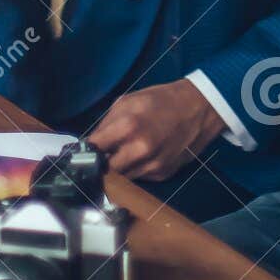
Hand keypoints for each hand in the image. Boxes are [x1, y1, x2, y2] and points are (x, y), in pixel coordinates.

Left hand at [87, 79, 225, 181]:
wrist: (199, 109)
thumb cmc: (161, 101)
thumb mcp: (127, 102)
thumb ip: (106, 124)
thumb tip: (91, 143)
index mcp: (127, 127)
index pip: (93, 150)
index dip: (83, 153)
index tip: (79, 154)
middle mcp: (140, 150)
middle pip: (105, 171)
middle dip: (98, 165)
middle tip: (97, 158)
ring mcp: (152, 165)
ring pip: (121, 179)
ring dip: (116, 170)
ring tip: (120, 155)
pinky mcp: (162, 174)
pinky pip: (139, 178)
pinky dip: (134, 170)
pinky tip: (140, 156)